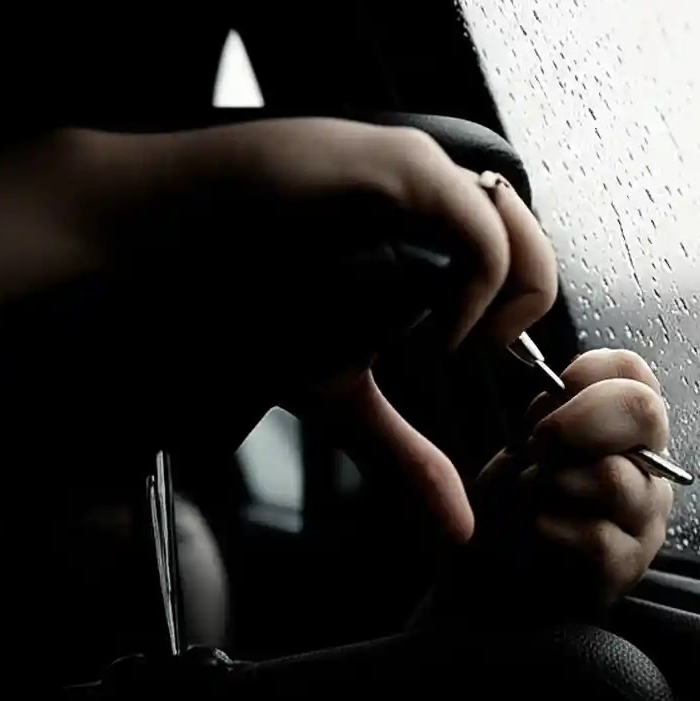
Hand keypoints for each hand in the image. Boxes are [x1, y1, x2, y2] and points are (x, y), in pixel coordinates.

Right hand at [0, 119, 556, 542]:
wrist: (161, 239)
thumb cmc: (248, 306)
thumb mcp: (342, 394)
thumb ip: (401, 454)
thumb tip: (455, 531)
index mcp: (438, 228)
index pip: (528, 263)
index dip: (520, 322)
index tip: (476, 363)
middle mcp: (440, 191)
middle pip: (538, 247)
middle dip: (519, 314)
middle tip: (462, 354)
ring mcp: (421, 174)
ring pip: (519, 229)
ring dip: (500, 301)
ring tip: (446, 340)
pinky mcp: (398, 169)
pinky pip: (478, 227)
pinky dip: (476, 289)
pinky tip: (434, 327)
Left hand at [426, 349, 674, 620]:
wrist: (495, 581)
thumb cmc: (512, 507)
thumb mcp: (522, 444)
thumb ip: (547, 411)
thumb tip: (556, 390)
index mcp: (621, 423)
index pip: (631, 371)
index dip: (585, 374)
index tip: (549, 397)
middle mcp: (645, 462)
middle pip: (643, 410)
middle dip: (575, 421)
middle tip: (537, 445)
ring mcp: (644, 514)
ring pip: (616, 478)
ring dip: (554, 483)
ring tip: (530, 498)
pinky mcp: (629, 564)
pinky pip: (597, 538)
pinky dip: (552, 531)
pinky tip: (535, 532)